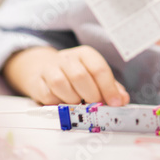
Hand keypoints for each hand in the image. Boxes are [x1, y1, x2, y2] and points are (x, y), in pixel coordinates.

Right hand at [4, 45, 130, 106]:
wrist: (41, 69)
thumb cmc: (74, 75)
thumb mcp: (94, 77)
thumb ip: (110, 87)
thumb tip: (122, 100)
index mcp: (85, 54)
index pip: (99, 68)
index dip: (108, 88)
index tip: (115, 103)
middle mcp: (67, 58)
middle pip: (80, 76)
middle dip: (91, 95)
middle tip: (95, 106)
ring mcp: (50, 68)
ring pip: (61, 83)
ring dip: (72, 99)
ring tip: (78, 104)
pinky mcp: (36, 81)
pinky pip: (47, 94)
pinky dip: (57, 102)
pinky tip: (62, 103)